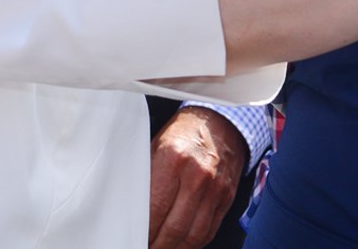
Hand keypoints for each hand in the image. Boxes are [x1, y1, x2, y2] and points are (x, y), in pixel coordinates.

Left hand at [147, 106, 246, 248]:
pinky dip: (194, 243)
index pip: (155, 210)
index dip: (143, 232)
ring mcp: (215, 187)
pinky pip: (210, 229)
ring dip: (175, 248)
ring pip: (194, 235)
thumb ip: (146, 180)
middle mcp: (197, 174)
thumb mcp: (156, 148)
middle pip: (174, 228)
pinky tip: (182, 243)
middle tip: (147, 247)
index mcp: (173, 159)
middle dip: (157, 245)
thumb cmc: (183, 136)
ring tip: (163, 248)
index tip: (134, 239)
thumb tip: (129, 213)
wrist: (220, 121)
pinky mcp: (227, 195)